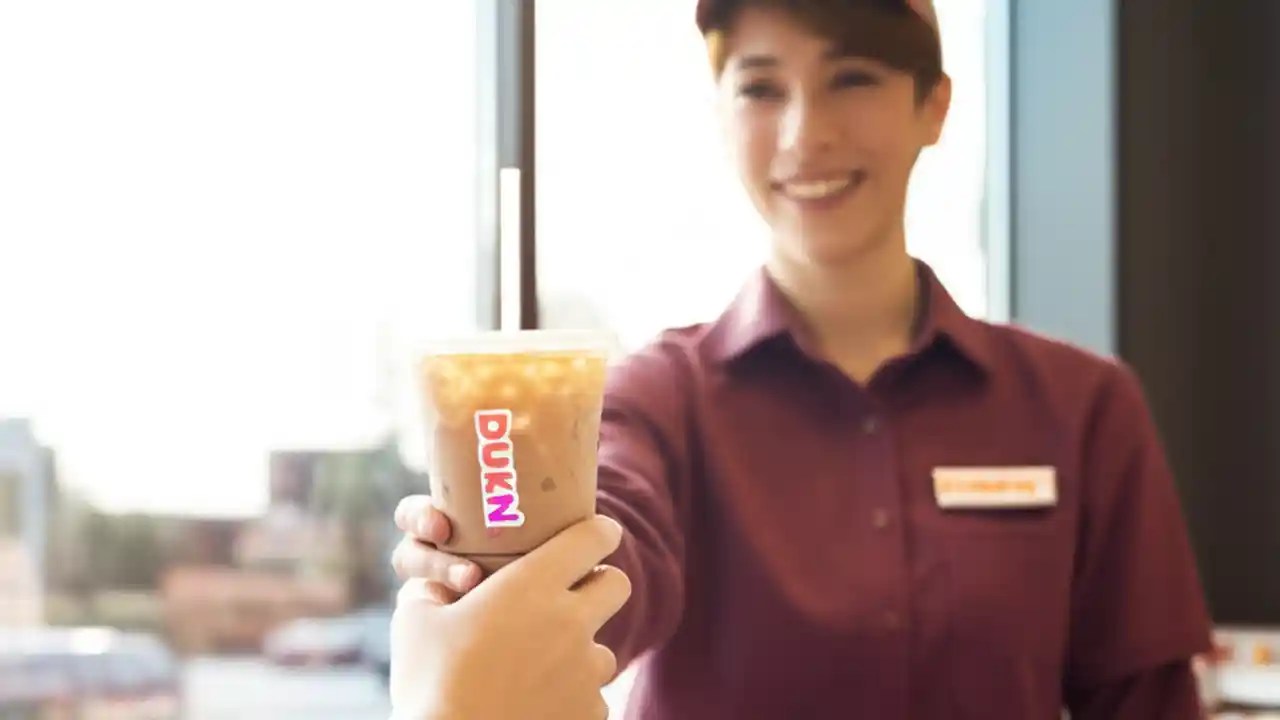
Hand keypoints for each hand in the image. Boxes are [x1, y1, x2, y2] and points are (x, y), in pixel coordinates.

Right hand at [389, 515, 630, 719]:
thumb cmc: (429, 685)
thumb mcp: (416, 621)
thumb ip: (434, 589)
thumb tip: (436, 584)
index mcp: (532, 586)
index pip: (594, 537)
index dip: (598, 532)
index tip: (594, 535)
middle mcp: (570, 622)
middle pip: (617, 583)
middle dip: (600, 583)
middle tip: (573, 595)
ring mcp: (586, 671)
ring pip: (603, 649)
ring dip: (580, 652)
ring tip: (540, 667)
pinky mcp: (590, 712)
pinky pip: (592, 697)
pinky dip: (571, 698)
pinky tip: (537, 705)